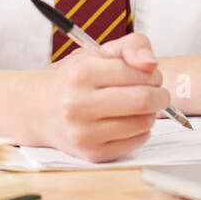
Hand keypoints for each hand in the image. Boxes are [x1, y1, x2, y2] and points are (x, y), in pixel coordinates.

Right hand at [27, 31, 169, 162]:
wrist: (40, 109)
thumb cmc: (74, 78)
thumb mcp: (97, 52)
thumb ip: (131, 46)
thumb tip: (151, 64)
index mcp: (81, 73)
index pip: (139, 74)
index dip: (154, 74)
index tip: (150, 75)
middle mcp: (78, 104)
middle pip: (144, 100)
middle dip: (160, 95)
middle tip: (157, 91)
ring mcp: (84, 133)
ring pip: (143, 122)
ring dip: (151, 113)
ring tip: (138, 106)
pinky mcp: (92, 153)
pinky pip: (136, 142)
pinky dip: (141, 130)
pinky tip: (128, 121)